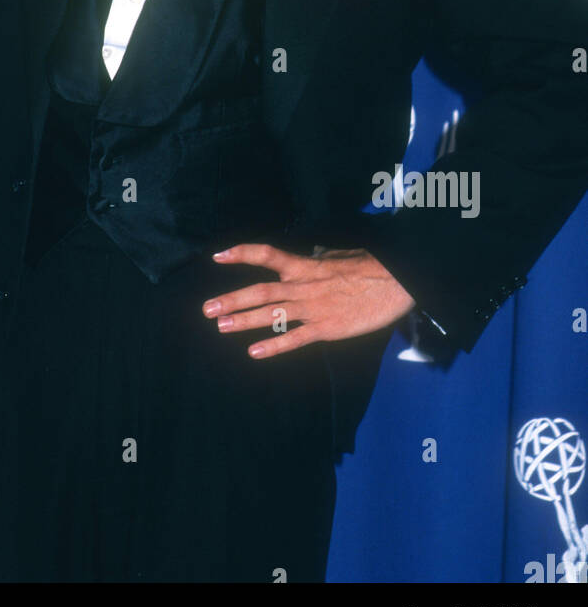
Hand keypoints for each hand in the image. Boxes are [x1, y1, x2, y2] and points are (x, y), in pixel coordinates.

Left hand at [202, 243, 414, 357]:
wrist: (398, 281)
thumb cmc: (372, 266)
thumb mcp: (339, 256)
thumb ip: (318, 259)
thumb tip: (309, 256)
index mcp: (306, 265)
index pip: (267, 255)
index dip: (241, 254)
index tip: (217, 256)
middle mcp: (304, 286)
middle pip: (261, 292)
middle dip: (232, 300)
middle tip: (207, 309)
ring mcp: (313, 308)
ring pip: (271, 315)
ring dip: (243, 321)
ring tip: (221, 326)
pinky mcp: (327, 328)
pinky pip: (295, 338)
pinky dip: (273, 345)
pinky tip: (254, 352)